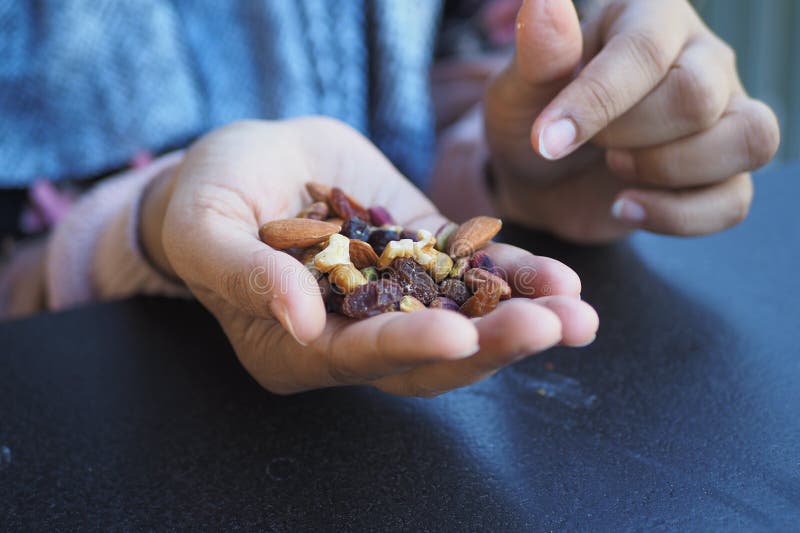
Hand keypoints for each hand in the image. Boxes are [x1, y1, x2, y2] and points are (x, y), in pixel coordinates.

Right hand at [142, 118, 597, 395]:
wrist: (243, 161)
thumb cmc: (205, 198)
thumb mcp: (204, 229)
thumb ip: (244, 274)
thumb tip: (300, 319)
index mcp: (295, 348)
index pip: (357, 358)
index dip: (406, 346)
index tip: (456, 334)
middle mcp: (352, 334)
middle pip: (428, 356)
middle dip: (490, 344)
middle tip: (550, 328)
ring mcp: (392, 294)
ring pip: (462, 317)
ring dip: (520, 316)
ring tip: (576, 310)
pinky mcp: (419, 253)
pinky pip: (469, 271)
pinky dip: (511, 275)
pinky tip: (555, 276)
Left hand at [484, 0, 779, 242]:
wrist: (535, 176)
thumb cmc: (531, 118)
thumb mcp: (518, 89)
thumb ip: (539, 54)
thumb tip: (542, 2)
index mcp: (648, 18)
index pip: (645, 49)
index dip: (598, 100)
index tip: (548, 140)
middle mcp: (700, 58)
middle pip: (699, 96)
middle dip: (629, 135)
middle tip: (591, 143)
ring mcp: (723, 116)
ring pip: (749, 139)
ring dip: (669, 171)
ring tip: (617, 169)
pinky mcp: (722, 174)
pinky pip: (735, 200)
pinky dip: (679, 216)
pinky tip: (628, 207)